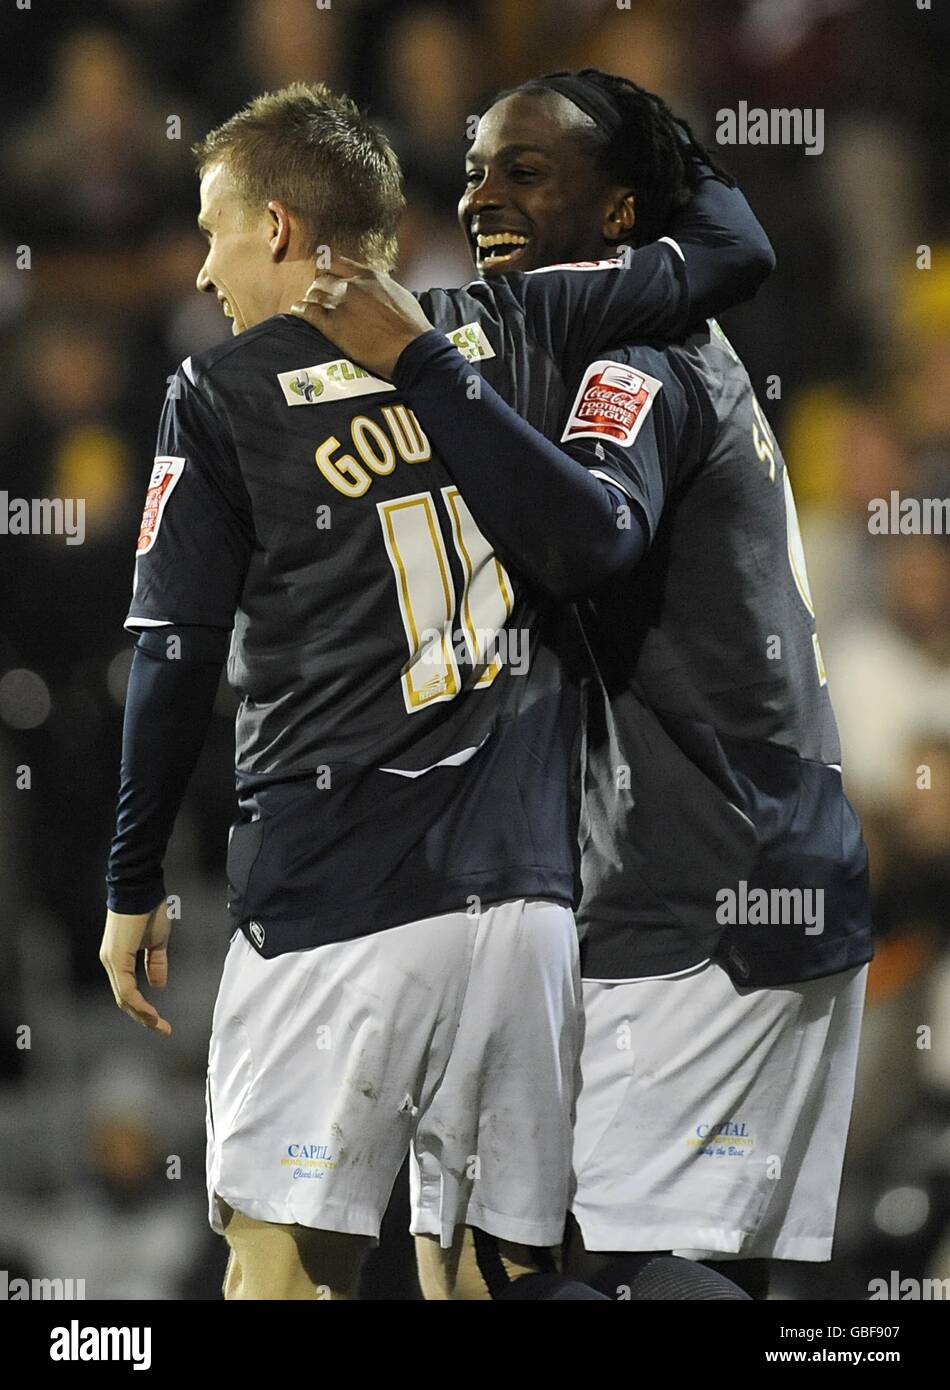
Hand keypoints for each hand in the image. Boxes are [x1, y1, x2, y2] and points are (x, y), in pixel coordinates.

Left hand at [100, 902, 172, 1035]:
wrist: (141, 888)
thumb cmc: (149, 910)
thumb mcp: (157, 942)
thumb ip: (156, 964)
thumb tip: (159, 985)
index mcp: (119, 959)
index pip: (128, 992)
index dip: (144, 1008)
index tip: (162, 1021)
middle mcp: (111, 962)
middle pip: (124, 999)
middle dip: (144, 1017)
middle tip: (163, 1029)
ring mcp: (111, 961)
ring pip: (124, 997)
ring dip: (142, 1014)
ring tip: (159, 1025)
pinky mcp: (116, 958)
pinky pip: (126, 988)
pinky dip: (139, 1003)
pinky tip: (151, 1012)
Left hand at [290, 255, 434, 379]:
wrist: (411, 349)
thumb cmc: (412, 325)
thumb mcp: (397, 293)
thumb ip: (378, 287)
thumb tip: (371, 290)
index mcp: (368, 275)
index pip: (336, 261)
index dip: (328, 269)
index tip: (325, 275)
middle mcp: (351, 285)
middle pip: (322, 279)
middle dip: (318, 287)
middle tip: (318, 297)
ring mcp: (340, 305)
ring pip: (313, 295)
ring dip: (310, 300)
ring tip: (308, 306)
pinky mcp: (333, 326)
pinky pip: (308, 313)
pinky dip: (300, 311)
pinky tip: (298, 312)